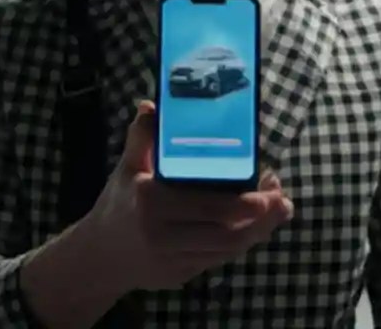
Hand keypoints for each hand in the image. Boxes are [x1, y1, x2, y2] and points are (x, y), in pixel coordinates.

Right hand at [80, 100, 293, 291]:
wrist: (98, 255)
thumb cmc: (119, 202)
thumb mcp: (126, 167)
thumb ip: (142, 136)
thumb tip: (152, 105)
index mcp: (151, 202)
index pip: (209, 205)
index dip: (246, 200)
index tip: (269, 183)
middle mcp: (162, 235)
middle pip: (226, 232)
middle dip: (262, 218)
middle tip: (282, 200)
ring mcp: (172, 260)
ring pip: (227, 250)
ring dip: (258, 232)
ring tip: (277, 212)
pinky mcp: (180, 276)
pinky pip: (218, 259)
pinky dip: (240, 243)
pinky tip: (254, 226)